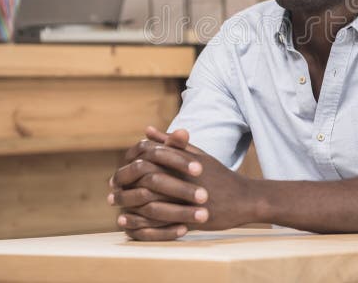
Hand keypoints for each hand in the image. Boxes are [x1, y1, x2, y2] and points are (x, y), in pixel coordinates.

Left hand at [111, 127, 257, 238]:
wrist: (245, 198)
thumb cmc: (219, 175)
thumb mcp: (198, 155)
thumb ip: (171, 144)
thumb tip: (146, 130)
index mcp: (185, 161)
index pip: (150, 160)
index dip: (130, 168)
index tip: (117, 176)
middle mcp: (186, 178)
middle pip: (147, 181)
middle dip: (126, 189)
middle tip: (112, 195)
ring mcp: (190, 199)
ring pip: (153, 204)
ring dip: (132, 209)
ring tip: (119, 213)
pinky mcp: (193, 218)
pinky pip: (164, 224)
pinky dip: (145, 226)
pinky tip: (134, 227)